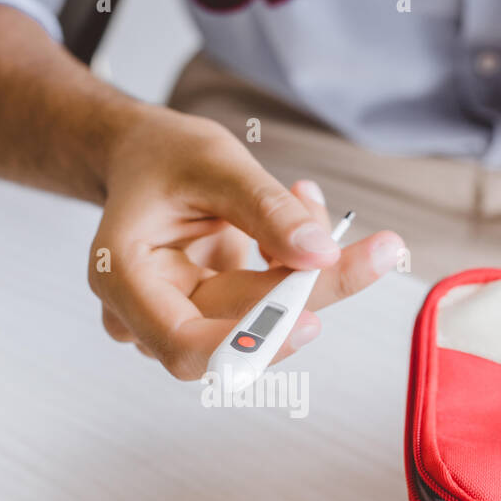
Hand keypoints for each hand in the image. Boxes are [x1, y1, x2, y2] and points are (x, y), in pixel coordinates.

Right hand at [90, 106, 404, 378]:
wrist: (143, 158)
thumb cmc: (163, 157)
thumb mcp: (214, 161)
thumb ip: (266, 209)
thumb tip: (322, 255)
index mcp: (121, 277)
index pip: (185, 344)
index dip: (250, 342)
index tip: (313, 320)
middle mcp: (142, 314)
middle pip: (237, 334)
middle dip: (306, 293)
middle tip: (380, 251)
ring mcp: (176, 323)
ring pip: (262, 323)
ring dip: (305, 275)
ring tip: (311, 201)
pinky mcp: (212, 319)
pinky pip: (270, 309)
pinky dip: (297, 271)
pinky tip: (301, 218)